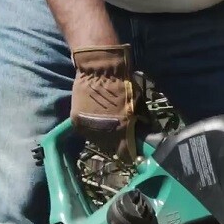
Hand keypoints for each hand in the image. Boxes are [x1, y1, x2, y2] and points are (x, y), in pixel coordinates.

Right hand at [70, 44, 137, 160]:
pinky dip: (93, 128)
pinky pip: (87, 131)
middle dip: (117, 144)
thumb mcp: (139, 105)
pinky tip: (98, 120)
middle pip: (111, 148)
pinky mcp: (76, 122)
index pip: (125, 153)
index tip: (134, 149)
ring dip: (103, 136)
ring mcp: (87, 129)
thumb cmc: (124, 85)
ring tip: (108, 125)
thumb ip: (141, 123)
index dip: (130, 152)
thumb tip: (147, 135)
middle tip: (121, 135)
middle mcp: (102, 135)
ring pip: (97, 140)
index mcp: (121, 132)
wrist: (100, 69)